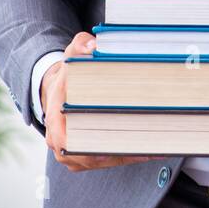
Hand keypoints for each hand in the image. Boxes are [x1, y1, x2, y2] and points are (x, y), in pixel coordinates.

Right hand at [43, 31, 162, 171]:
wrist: (58, 88)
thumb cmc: (69, 73)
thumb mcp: (73, 53)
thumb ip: (81, 46)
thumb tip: (93, 47)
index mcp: (55, 118)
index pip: (68, 140)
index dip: (93, 144)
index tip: (118, 142)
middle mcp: (58, 139)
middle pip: (89, 156)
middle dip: (118, 153)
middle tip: (146, 147)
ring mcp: (70, 150)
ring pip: (98, 161)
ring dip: (124, 157)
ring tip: (152, 150)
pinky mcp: (82, 154)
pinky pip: (102, 160)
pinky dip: (123, 156)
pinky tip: (147, 151)